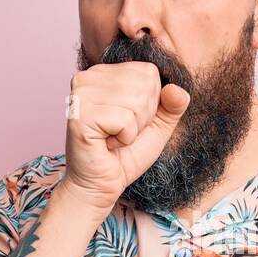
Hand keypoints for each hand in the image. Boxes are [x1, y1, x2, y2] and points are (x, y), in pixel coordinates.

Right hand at [57, 62, 190, 213]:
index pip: (149, 71)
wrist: (101, 185)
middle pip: (145, 84)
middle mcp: (89, 76)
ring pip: (136, 101)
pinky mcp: (80, 114)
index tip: (130, 120)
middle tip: (121, 131)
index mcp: (105, 72)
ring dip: (133, 128)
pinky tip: (107, 143)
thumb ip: (173, 104)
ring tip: (114, 137)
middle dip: (143, 115)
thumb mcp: (158, 125)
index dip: (151, 102)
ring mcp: (81, 93)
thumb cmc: (126, 154)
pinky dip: (124, 138)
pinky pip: (125, 119)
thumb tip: (177, 89)